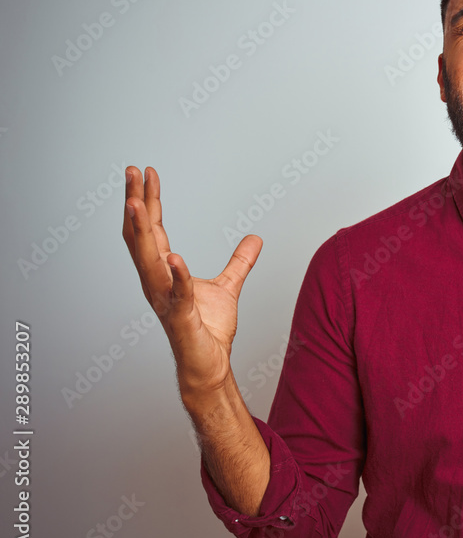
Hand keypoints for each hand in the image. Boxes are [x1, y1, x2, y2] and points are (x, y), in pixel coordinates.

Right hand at [122, 166, 262, 396]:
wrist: (209, 365)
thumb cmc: (208, 330)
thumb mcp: (228, 286)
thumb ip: (239, 262)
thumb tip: (255, 239)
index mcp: (164, 272)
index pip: (152, 230)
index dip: (149, 200)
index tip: (146, 173)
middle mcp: (157, 282)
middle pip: (140, 237)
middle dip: (135, 203)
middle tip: (131, 171)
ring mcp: (165, 300)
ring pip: (147, 260)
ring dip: (141, 231)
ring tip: (136, 204)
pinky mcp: (181, 318)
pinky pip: (177, 293)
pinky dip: (176, 275)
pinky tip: (174, 257)